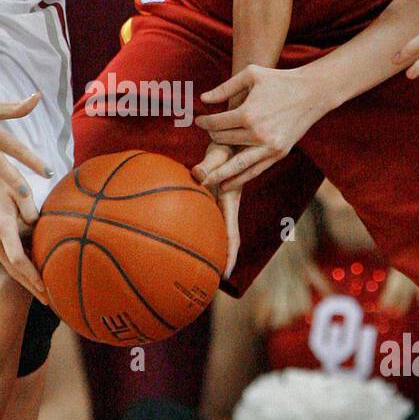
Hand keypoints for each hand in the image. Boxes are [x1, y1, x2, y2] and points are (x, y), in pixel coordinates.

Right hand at [0, 163, 48, 303]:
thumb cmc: (3, 177)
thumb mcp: (22, 191)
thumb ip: (32, 213)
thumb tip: (39, 229)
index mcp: (0, 226)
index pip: (18, 259)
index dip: (32, 276)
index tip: (45, 288)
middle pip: (12, 269)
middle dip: (30, 285)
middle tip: (48, 301)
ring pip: (7, 264)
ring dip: (24, 278)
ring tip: (42, 292)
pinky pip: (2, 256)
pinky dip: (16, 266)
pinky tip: (29, 274)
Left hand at [193, 64, 323, 190]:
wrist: (312, 92)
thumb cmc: (279, 80)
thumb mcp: (251, 75)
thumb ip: (225, 88)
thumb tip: (203, 99)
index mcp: (248, 114)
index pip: (216, 124)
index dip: (204, 122)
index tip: (199, 121)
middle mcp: (257, 133)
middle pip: (224, 142)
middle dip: (212, 139)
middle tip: (206, 138)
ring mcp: (269, 146)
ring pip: (236, 165)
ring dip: (219, 174)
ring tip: (204, 182)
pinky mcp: (278, 153)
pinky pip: (255, 169)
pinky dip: (240, 178)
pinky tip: (227, 185)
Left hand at [194, 141, 241, 276]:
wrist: (230, 136)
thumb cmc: (225, 143)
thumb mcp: (219, 153)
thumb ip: (208, 165)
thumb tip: (196, 175)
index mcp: (230, 200)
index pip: (231, 233)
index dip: (229, 254)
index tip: (226, 274)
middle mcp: (226, 206)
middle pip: (226, 238)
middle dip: (222, 260)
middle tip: (211, 283)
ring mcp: (219, 203)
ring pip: (217, 230)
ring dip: (213, 248)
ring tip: (202, 267)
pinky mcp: (211, 197)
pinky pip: (206, 218)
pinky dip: (200, 230)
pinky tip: (187, 236)